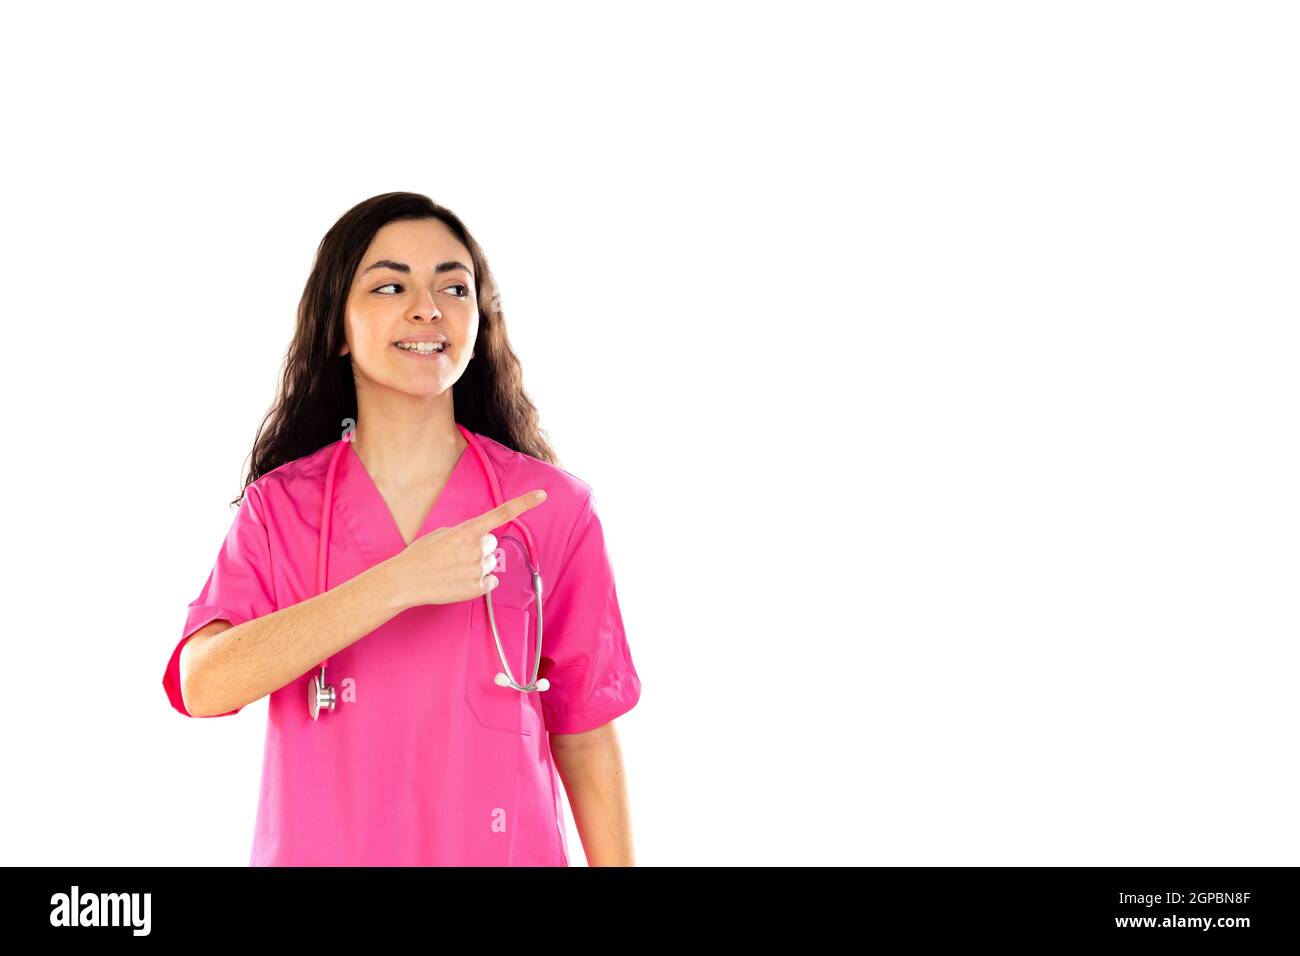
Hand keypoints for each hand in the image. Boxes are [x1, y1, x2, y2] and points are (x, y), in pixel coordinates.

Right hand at [381, 489, 546, 611]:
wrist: (405, 580)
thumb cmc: (420, 555)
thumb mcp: (442, 534)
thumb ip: (465, 533)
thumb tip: (482, 539)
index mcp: (468, 530)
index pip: (502, 513)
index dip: (524, 503)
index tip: (543, 494)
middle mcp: (477, 548)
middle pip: (493, 544)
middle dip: (480, 548)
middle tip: (457, 555)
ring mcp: (479, 569)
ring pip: (491, 563)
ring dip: (478, 565)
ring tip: (455, 569)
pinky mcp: (478, 588)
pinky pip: (490, 581)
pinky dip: (479, 582)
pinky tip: (460, 581)